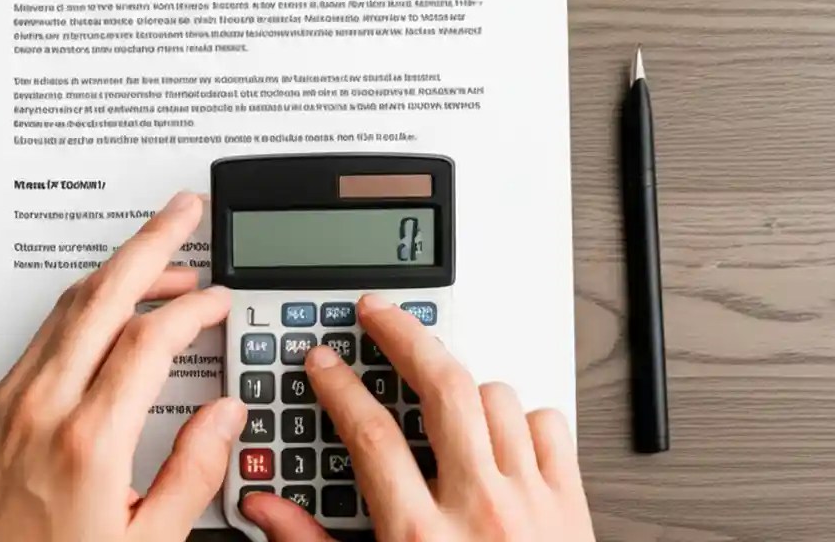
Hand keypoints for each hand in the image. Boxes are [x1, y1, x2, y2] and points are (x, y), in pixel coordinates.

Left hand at [0, 191, 245, 541]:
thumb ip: (192, 475)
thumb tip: (224, 417)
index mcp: (88, 440)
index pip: (150, 339)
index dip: (193, 307)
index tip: (219, 300)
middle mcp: (39, 408)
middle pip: (102, 295)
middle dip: (149, 241)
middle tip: (183, 211)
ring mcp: (5, 404)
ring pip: (64, 309)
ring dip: (115, 272)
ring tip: (155, 261)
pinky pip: (39, 337)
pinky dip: (80, 308)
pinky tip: (103, 313)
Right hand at [242, 295, 594, 541]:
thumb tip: (263, 509)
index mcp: (421, 537)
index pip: (370, 434)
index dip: (338, 387)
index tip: (322, 364)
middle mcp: (479, 510)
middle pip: (442, 388)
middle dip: (404, 337)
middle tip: (379, 315)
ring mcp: (531, 503)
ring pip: (498, 399)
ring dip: (464, 385)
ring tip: (437, 389)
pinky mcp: (571, 506)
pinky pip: (548, 428)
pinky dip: (522, 417)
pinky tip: (497, 430)